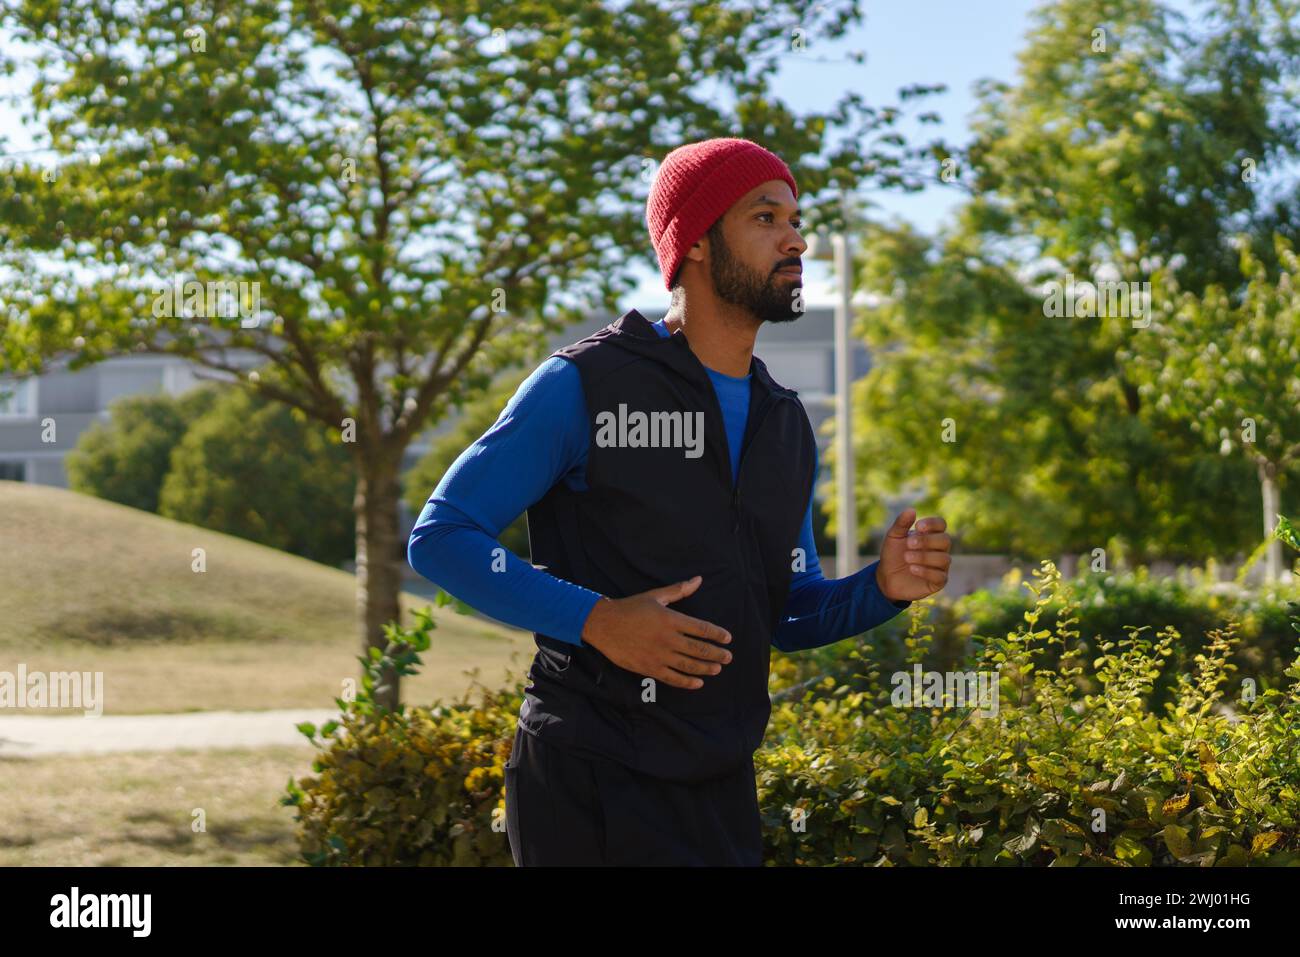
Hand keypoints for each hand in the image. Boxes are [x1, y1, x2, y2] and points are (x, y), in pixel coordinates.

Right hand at [580, 575, 731, 689]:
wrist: (603, 625)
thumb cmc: (630, 608)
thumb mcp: (655, 596)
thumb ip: (679, 590)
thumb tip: (698, 580)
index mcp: (671, 619)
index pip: (701, 628)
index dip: (717, 634)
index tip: (727, 638)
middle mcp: (667, 638)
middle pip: (699, 649)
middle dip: (717, 654)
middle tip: (728, 657)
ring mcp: (658, 655)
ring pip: (689, 665)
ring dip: (706, 668)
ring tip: (717, 669)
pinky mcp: (649, 668)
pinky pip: (672, 678)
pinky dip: (687, 682)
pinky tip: (698, 682)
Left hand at [877, 508, 951, 601]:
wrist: (886, 578)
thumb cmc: (893, 555)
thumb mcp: (893, 538)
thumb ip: (901, 524)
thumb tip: (911, 510)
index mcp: (930, 535)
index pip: (941, 524)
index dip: (932, 524)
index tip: (918, 526)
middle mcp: (939, 549)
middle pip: (945, 540)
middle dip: (927, 541)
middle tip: (908, 544)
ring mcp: (940, 566)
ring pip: (944, 559)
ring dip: (924, 557)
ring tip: (907, 558)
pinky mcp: (938, 582)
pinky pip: (940, 576)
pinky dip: (926, 571)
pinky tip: (912, 569)